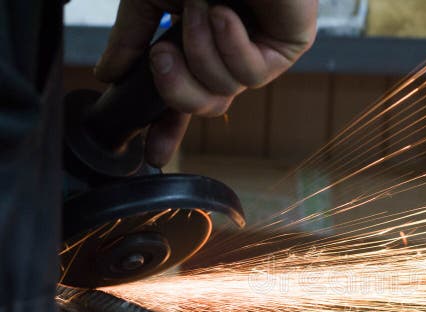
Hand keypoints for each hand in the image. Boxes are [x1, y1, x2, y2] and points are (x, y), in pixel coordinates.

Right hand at [95, 0, 317, 166]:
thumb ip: (131, 36)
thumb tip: (107, 75)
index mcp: (198, 42)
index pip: (183, 96)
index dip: (166, 127)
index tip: (149, 154)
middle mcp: (229, 51)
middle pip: (203, 107)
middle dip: (176, 86)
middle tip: (162, 54)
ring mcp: (259, 52)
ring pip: (224, 91)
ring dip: (202, 47)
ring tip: (204, 6)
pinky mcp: (288, 47)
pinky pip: (251, 75)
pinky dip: (230, 42)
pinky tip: (228, 13)